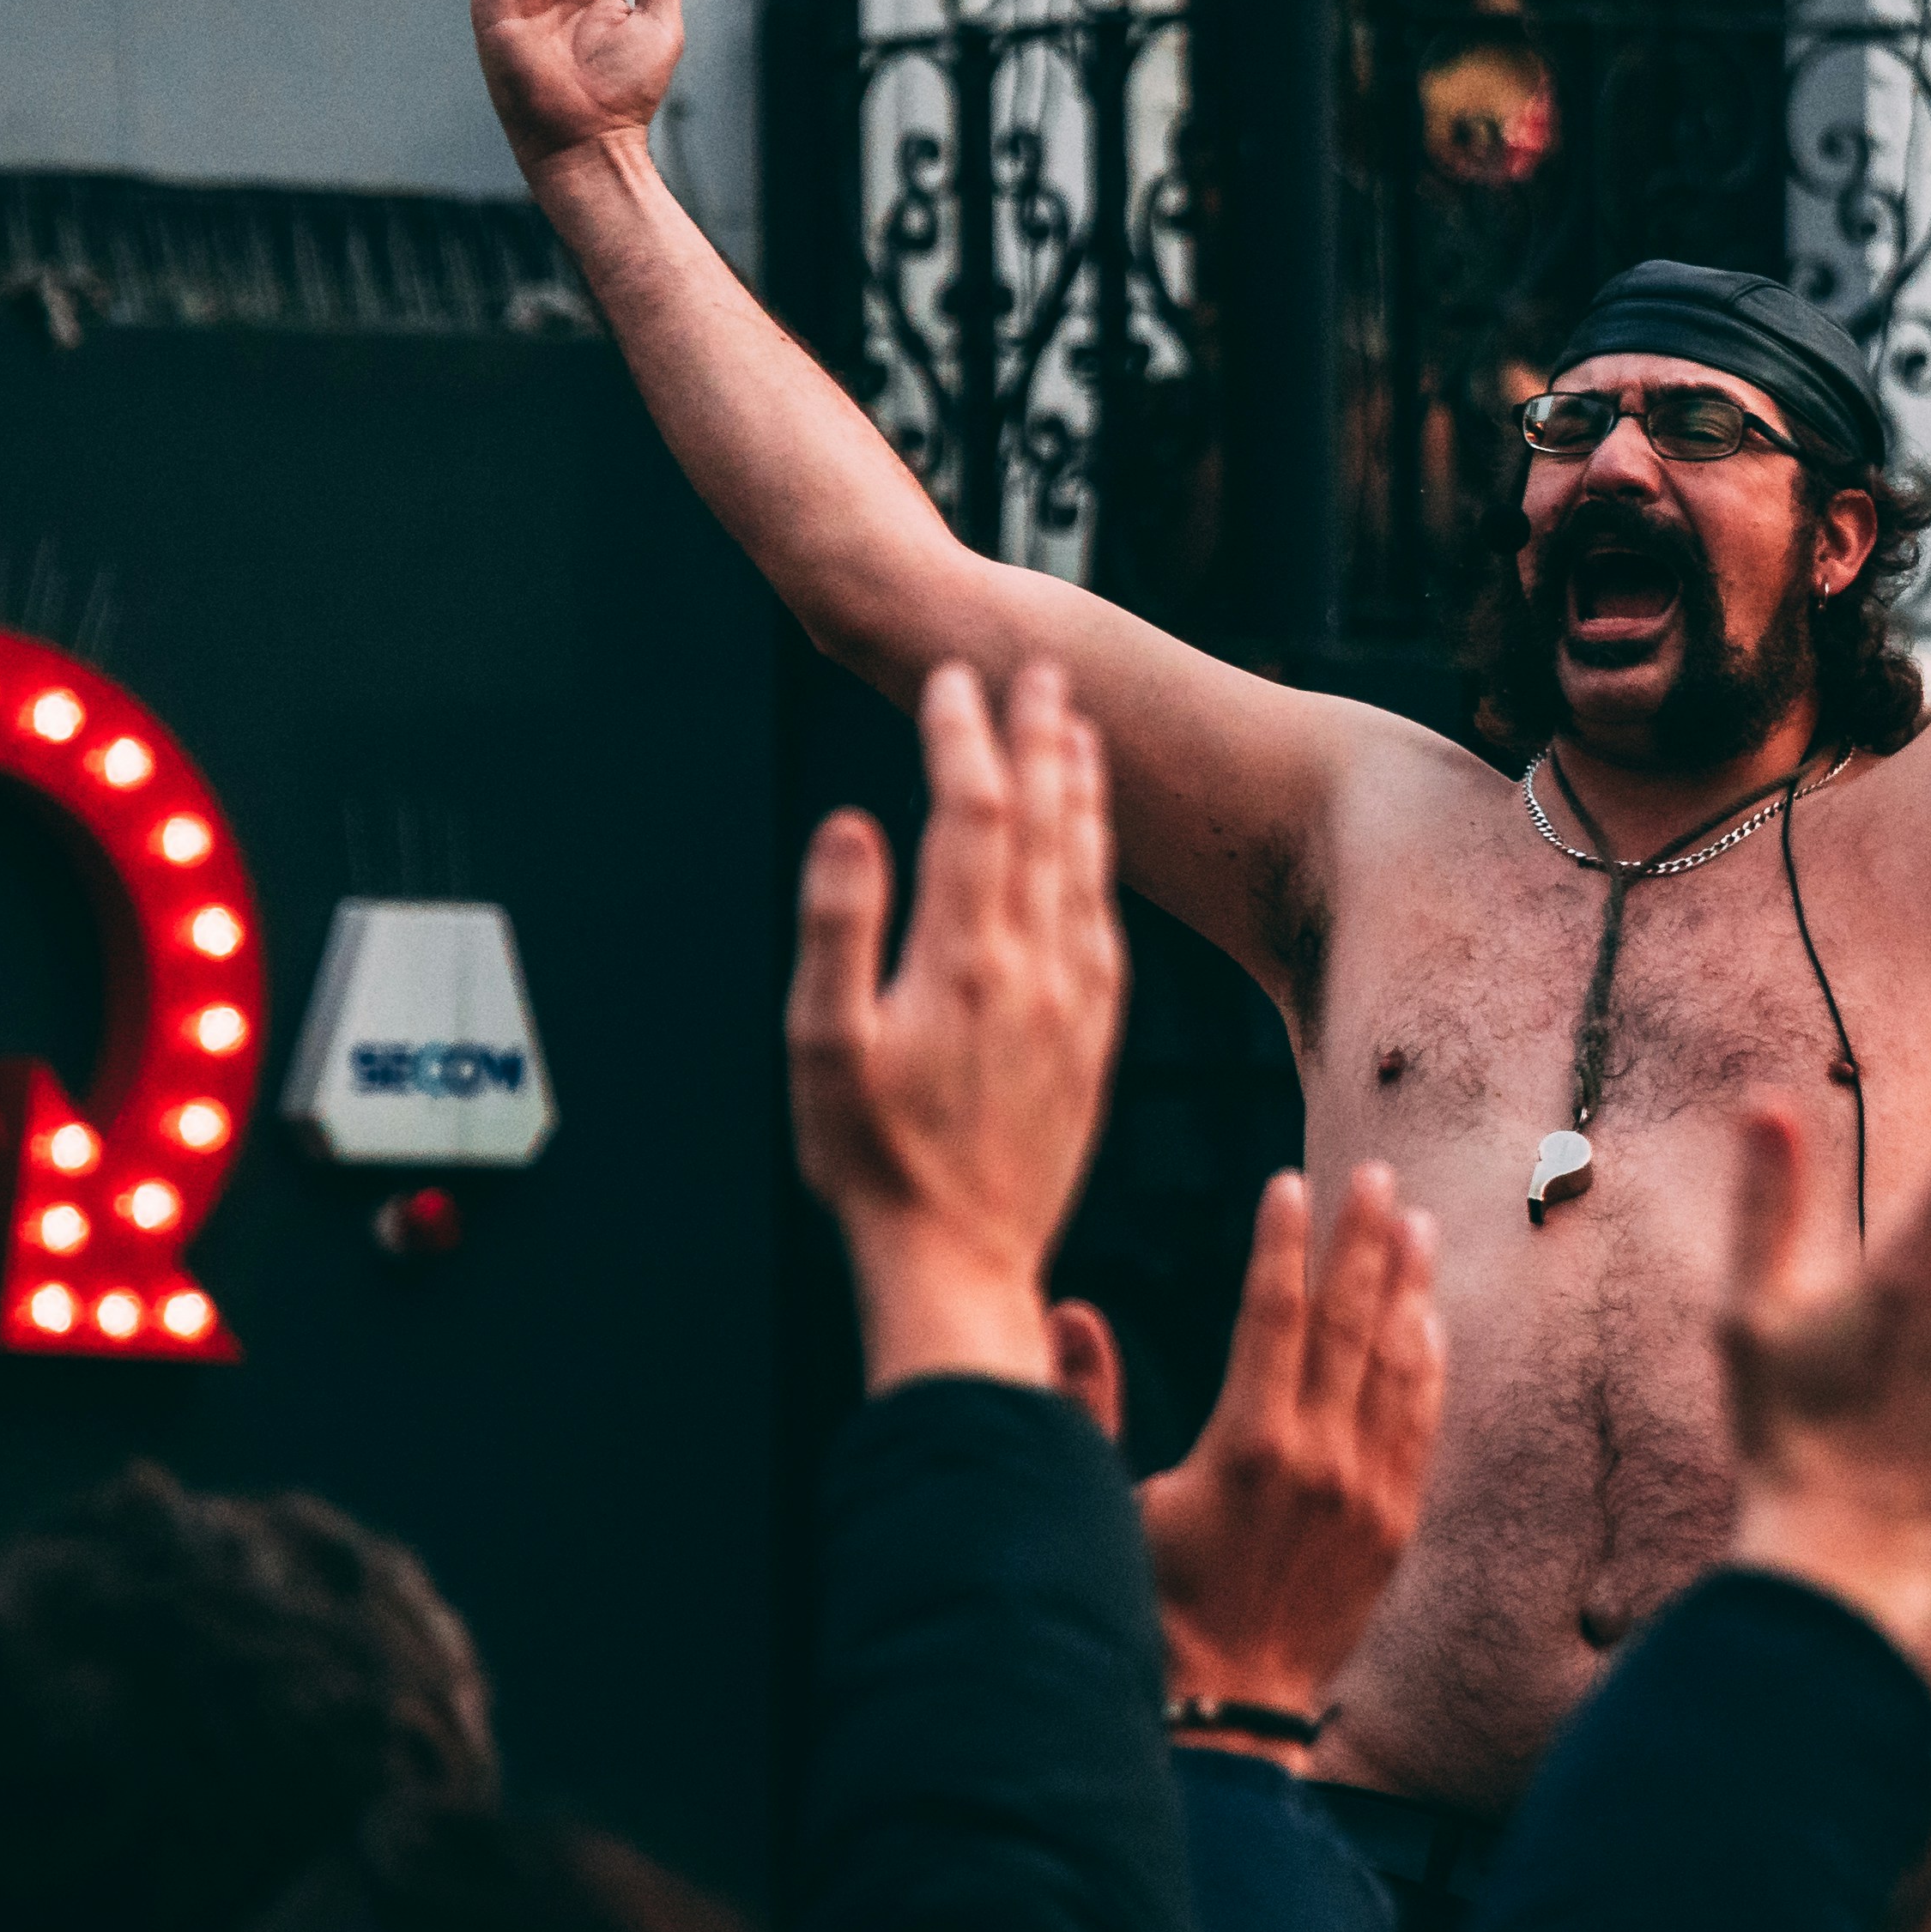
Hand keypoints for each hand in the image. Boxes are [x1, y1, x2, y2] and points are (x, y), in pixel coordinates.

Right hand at [789, 661, 1126, 1391]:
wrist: (958, 1259)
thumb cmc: (875, 1165)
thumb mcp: (823, 1048)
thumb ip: (838, 927)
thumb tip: (851, 827)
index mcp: (964, 959)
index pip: (973, 814)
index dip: (965, 738)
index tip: (955, 682)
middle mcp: (1033, 969)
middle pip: (1046, 823)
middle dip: (1040, 738)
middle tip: (1042, 672)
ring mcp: (1073, 1004)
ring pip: (1087, 868)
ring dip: (1081, 792)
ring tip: (1079, 734)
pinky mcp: (1092, 1042)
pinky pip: (1107, 929)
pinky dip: (1100, 869)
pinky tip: (1095, 853)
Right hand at [1140, 1167, 1445, 1743]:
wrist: (1225, 1713)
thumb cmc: (1150, 1609)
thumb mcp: (1103, 1504)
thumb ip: (1084, 1403)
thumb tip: (1071, 1311)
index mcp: (1247, 1447)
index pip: (1273, 1313)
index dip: (1282, 1242)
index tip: (1289, 1182)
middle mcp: (1320, 1461)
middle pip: (1349, 1322)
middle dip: (1362, 1240)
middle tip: (1375, 1173)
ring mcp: (1368, 1493)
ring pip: (1399, 1364)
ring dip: (1409, 1287)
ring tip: (1415, 1224)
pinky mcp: (1395, 1525)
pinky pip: (1423, 1424)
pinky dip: (1429, 1364)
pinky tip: (1430, 1320)